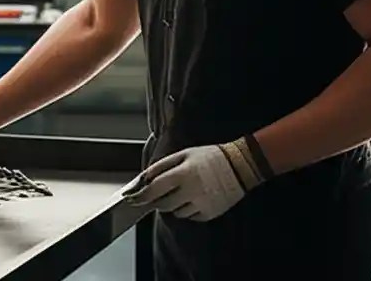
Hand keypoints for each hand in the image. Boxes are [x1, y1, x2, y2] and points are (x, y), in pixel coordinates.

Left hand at [121, 145, 247, 221]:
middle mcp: (191, 191)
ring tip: (183, 191)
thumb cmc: (210, 157)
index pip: (153, 189)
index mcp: (183, 174)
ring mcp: (201, 204)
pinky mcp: (210, 213)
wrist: (240, 166)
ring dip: (173, 205)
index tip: (130, 198)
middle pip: (162, 204)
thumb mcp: (184, 154)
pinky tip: (195, 197)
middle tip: (159, 193)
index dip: (139, 195)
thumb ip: (162, 166)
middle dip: (156, 200)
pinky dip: (187, 210)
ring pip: (175, 213)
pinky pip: (190, 217)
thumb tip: (144, 177)